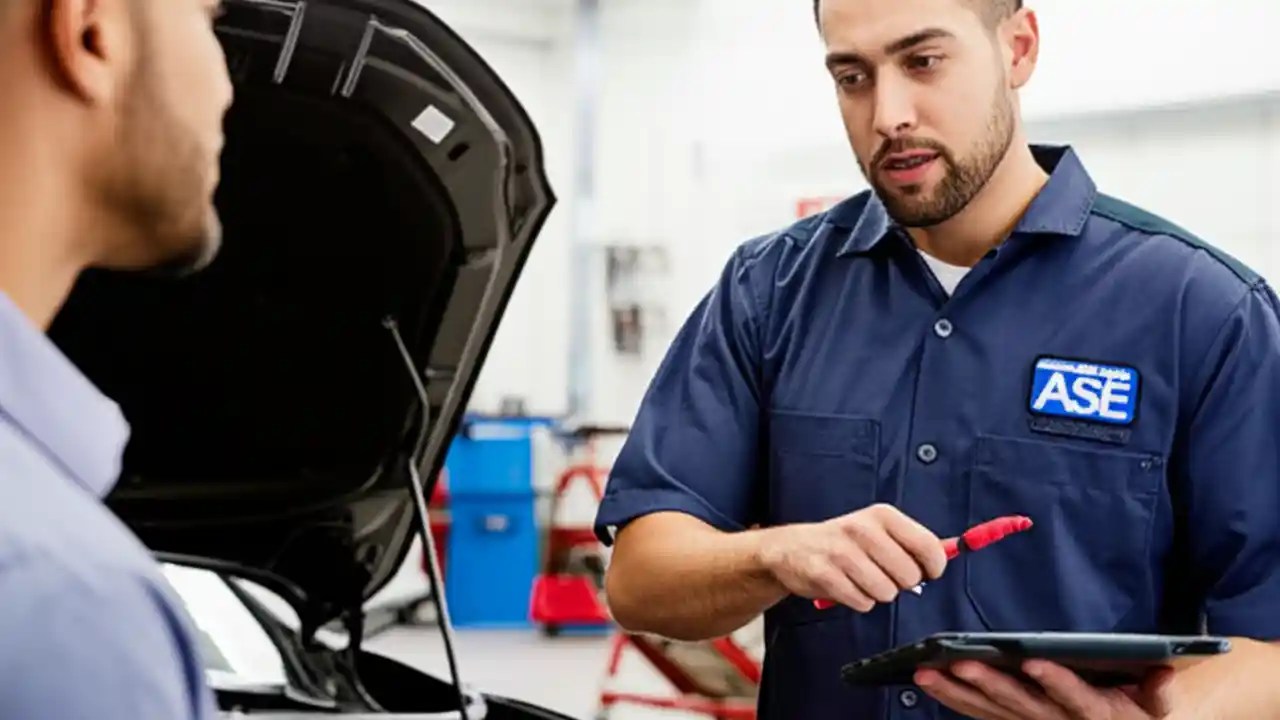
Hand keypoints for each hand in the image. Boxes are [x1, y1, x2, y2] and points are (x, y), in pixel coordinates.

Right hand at [756, 504, 947, 611]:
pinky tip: (845, 586)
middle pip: (909, 576)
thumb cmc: (842, 542)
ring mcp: (841, 552)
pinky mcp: (825, 574)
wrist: (790, 548)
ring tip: (860, 579)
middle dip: (900, 584)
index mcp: (882, 515)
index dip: (933, 567)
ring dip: (876, 594)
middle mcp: (862, 529)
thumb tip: (952, 549)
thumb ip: (913, 542)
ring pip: (886, 593)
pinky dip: (858, 601)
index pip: (929, 546)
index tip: (925, 571)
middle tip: (881, 574)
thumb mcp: (878, 530)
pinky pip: (862, 602)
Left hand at [915, 660, 1175, 719]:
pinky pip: (979, 714)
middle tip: (960, 663)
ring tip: (927, 671)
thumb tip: (1164, 671)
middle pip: (1022, 706)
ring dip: (959, 692)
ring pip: (992, 711)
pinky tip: (928, 680)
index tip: (1035, 661)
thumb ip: (1158, 691)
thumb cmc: (1136, 713)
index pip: (1077, 699)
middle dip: (990, 685)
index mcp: (1097, 715)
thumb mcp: (1156, 706)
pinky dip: (953, 698)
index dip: (1057, 682)